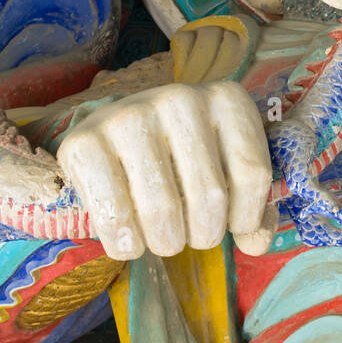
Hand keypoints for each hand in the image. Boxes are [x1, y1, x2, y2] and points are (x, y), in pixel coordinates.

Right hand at [56, 81, 275, 259]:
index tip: (233, 225)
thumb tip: (256, 242)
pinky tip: (130, 243)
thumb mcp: (227, 171)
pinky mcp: (85, 140)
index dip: (246, 217)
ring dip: (167, 243)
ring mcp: (129, 115)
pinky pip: (115, 214)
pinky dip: (126, 244)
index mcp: (226, 100)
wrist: (115, 134)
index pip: (253, 174)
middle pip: (209, 196)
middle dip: (204, 235)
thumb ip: (251, 209)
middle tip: (192, 236)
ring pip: (164, 209)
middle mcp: (180, 98)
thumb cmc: (184, 158)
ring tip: (164, 240)